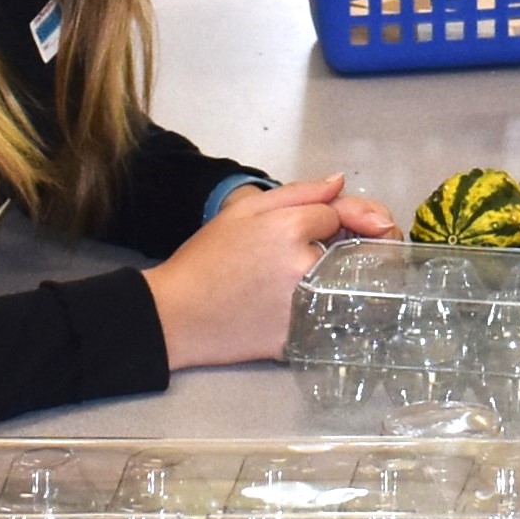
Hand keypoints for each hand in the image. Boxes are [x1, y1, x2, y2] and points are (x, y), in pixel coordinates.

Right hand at [144, 175, 397, 371]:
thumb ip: (298, 192)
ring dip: (330, 280)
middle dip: (330, 249)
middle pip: (345, 249)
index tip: (300, 231)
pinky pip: (327, 316)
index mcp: (292, 228)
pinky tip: (291, 309)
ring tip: (287, 285)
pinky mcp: (300, 336)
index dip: (321, 220)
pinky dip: (318, 310)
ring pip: (340, 283)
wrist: (174, 315)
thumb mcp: (244, 210)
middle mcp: (305, 266)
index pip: (336, 214)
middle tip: (291, 259)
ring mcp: (306, 304)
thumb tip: (339, 182)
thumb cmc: (206, 258)